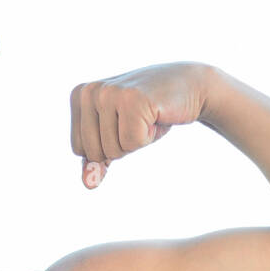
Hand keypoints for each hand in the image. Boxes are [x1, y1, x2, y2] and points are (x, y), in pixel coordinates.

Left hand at [70, 62, 212, 187]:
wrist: (191, 86)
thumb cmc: (149, 113)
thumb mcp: (116, 137)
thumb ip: (96, 161)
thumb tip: (88, 185)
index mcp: (79, 95)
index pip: (78, 149)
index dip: (106, 146)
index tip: (123, 122)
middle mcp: (89, 91)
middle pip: (93, 152)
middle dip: (120, 146)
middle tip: (138, 120)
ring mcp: (110, 93)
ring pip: (112, 150)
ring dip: (136, 140)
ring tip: (147, 117)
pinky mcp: (132, 100)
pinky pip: (131, 143)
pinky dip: (149, 137)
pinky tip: (157, 115)